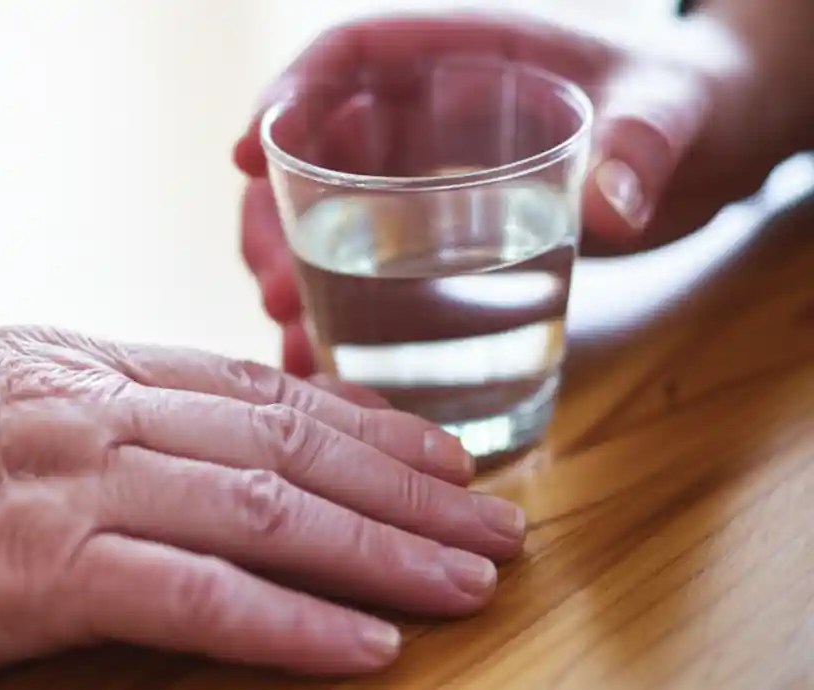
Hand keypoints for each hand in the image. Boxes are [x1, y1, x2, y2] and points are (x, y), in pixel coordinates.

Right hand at [0, 326, 524, 689]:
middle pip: (287, 443)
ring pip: (267, 513)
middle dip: (404, 483)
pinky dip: (291, 624)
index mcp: (77, 363)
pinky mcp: (41, 567)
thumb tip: (162, 432)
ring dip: (380, 552)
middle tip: (492, 516)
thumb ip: (75, 408)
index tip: (431, 449)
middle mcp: (91, 405)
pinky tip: (368, 647)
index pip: (252, 386)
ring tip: (468, 579)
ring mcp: (71, 480)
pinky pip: (198, 597)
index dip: (357, 419)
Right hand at [234, 12, 789, 374]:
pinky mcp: (437, 233)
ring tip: (291, 339)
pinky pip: (365, 264)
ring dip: (292, 273)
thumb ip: (643, 144)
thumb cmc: (686, 98)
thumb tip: (613, 208)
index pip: (349, 55)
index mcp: (461, 54)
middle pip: (316, 151)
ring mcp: (424, 176)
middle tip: (277, 294)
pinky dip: (336, 310)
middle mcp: (425, 114)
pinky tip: (326, 366)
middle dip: (275, 219)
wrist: (711, 141)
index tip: (247, 153)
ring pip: (324, 215)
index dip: (288, 95)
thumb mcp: (672, 110)